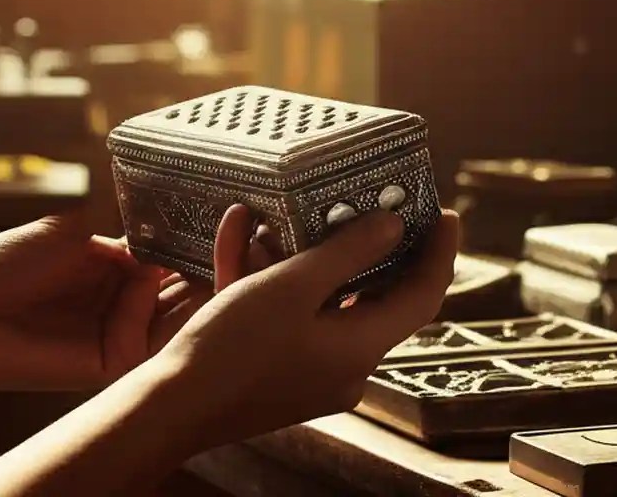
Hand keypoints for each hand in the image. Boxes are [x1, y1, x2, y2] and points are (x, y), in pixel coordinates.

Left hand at [0, 212, 231, 390]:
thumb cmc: (3, 264)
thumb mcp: (73, 236)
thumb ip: (125, 240)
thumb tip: (172, 245)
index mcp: (111, 272)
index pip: (166, 262)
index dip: (191, 247)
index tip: (220, 226)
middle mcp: (119, 306)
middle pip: (179, 291)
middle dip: (206, 269)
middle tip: (240, 246)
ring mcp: (117, 335)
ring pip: (176, 316)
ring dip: (200, 291)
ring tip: (224, 262)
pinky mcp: (111, 362)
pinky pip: (154, 339)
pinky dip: (170, 312)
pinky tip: (176, 284)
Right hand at [156, 207, 458, 449]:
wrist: (170, 408)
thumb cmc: (230, 349)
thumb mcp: (292, 286)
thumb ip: (348, 252)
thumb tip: (394, 227)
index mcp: (360, 349)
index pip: (422, 297)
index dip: (438, 254)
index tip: (447, 216)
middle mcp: (346, 368)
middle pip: (379, 300)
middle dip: (374, 251)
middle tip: (384, 209)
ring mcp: (313, 374)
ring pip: (329, 305)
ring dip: (314, 261)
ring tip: (297, 216)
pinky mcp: (281, 373)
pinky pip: (293, 319)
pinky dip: (278, 284)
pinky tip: (245, 240)